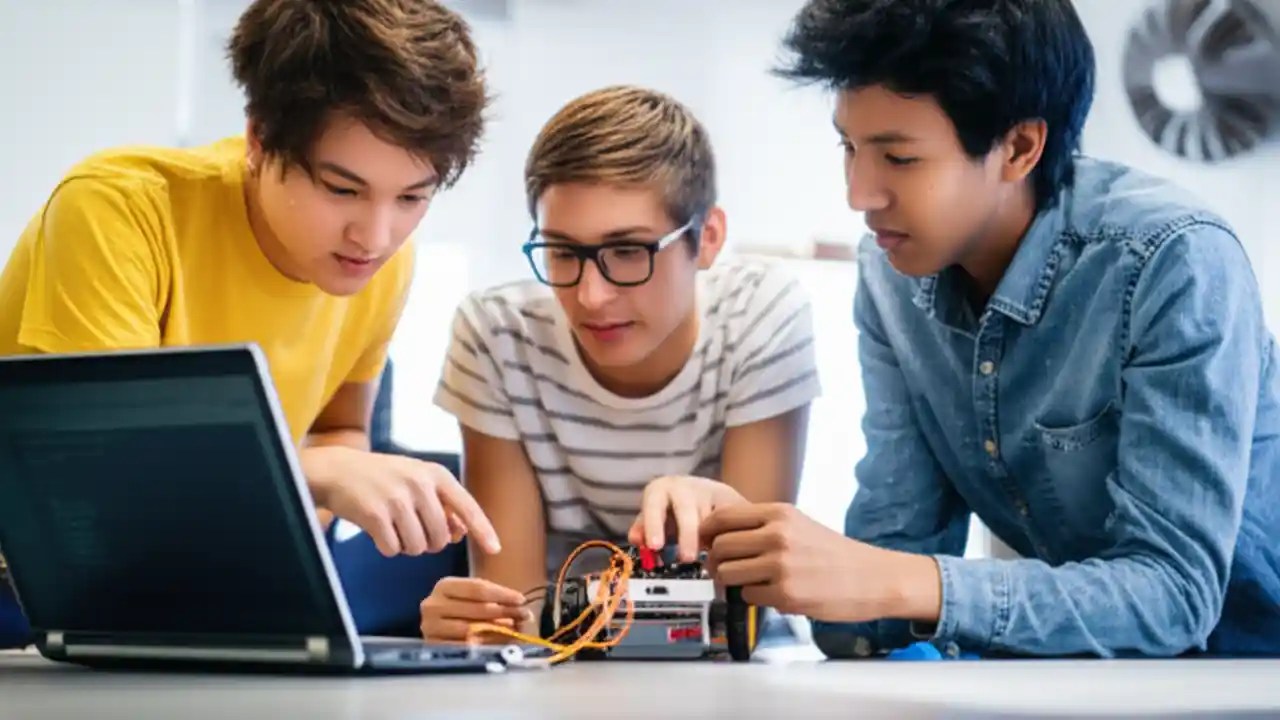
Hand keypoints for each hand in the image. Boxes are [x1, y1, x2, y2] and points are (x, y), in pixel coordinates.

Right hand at [301, 446, 499, 556]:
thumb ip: (442, 504)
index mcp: (436, 474)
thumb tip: (460, 533)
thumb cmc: (383, 478)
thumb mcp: (417, 480)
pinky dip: (386, 547)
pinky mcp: (375, 515)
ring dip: (405, 546)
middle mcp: (420, 484)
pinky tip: (377, 530)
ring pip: (417, 548)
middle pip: (440, 538)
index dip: (483, 530)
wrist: (339, 470)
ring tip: (393, 527)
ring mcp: (397, 499)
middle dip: (427, 543)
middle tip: (410, 529)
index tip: (496, 549)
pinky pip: (393, 550)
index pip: (467, 506)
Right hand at [420, 577, 534, 642]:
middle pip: (476, 608)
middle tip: (525, 615)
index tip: (521, 600)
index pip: (478, 588)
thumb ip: (493, 598)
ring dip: (497, 630)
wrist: (437, 628)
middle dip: (504, 612)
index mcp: (444, 586)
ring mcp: (431, 628)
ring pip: (471, 629)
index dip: (502, 594)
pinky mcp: (433, 648)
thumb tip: (522, 609)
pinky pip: (464, 647)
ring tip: (513, 629)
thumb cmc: (461, 609)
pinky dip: (485, 645)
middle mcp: (433, 605)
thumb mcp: (472, 596)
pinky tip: (498, 642)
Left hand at [627, 476, 746, 561]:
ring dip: (708, 541)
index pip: (654, 506)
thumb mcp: (654, 517)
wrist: (704, 492)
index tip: (655, 545)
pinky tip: (726, 547)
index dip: (654, 526)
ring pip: (709, 520)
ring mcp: (710, 490)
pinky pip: (730, 521)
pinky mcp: (732, 498)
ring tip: (708, 554)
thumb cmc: (672, 508)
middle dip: (686, 536)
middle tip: (686, 558)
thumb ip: (643, 529)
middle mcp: (685, 486)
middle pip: (686, 511)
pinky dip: (727, 536)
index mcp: (660, 490)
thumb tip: (636, 540)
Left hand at [699, 503, 941, 623]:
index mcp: (778, 513)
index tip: (707, 543)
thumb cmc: (833, 553)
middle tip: (724, 570)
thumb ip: (761, 527)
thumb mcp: (798, 524)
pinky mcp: (785, 594)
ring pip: (727, 574)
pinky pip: (748, 596)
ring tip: (750, 583)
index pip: (722, 517)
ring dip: (732, 582)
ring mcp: (780, 565)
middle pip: (719, 547)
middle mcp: (777, 535)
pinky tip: (775, 594)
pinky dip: (755, 598)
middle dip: (716, 562)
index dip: (707, 532)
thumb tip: (719, 536)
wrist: (871, 577)